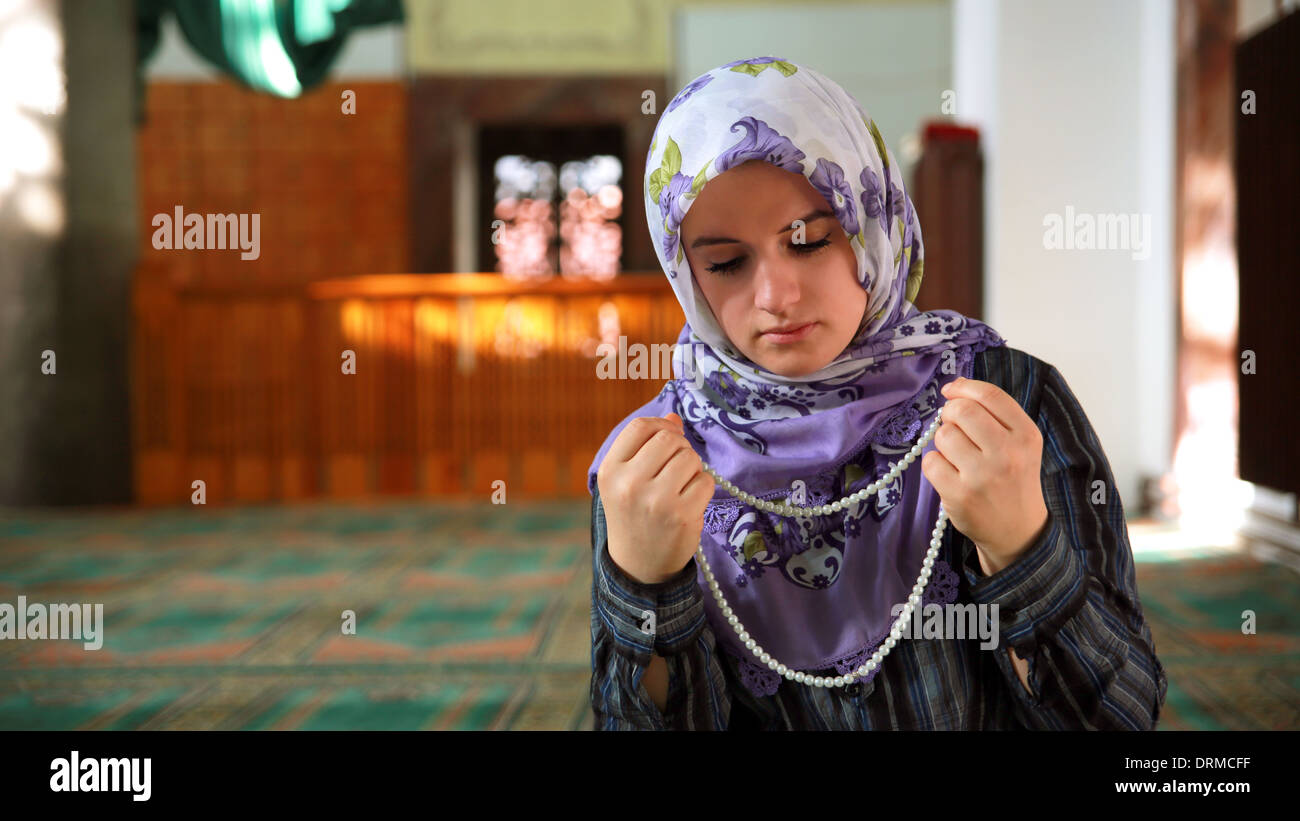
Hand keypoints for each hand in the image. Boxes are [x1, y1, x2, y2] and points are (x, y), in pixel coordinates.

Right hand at [596, 412, 715, 584]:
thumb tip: (673, 416)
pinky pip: (706, 481)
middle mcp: (630, 484)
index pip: (640, 427)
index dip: (662, 425)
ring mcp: (657, 501)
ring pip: (690, 458)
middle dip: (680, 447)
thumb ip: (644, 446)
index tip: (670, 435)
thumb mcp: (624, 480)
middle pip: (669, 439)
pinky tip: (690, 501)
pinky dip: (703, 487)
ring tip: (682, 484)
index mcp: (610, 471)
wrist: (638, 565)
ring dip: (693, 467)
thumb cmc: (633, 515)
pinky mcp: (682, 516)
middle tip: (677, 466)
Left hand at [921, 377, 1049, 575]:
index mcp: (1026, 436)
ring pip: (943, 435)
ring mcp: (982, 475)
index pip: (990, 396)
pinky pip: (931, 462)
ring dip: (943, 441)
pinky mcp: (960, 495)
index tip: (951, 390)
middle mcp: (1007, 453)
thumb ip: (993, 414)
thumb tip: (955, 385)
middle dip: (950, 413)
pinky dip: (935, 464)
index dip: (964, 388)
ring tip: (956, 456)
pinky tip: (949, 474)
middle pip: (962, 411)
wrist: (1018, 531)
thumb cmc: (1013, 480)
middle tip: (953, 426)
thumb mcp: (1020, 444)